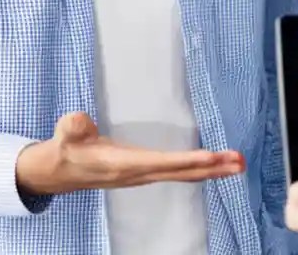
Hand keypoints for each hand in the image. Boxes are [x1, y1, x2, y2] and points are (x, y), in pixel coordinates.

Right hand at [15, 112, 245, 196]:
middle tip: (240, 162)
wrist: (58, 173)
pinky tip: (217, 166)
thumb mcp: (64, 136)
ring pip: (183, 174)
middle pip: (181, 172)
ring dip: (212, 170)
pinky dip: (200, 169)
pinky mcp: (146, 172)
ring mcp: (144, 175)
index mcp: (122, 164)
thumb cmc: (65, 151)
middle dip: (211, 168)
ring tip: (238, 164)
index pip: (160, 163)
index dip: (186, 160)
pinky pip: (179, 172)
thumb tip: (78, 120)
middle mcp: (138, 174)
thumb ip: (71, 128)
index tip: (211, 157)